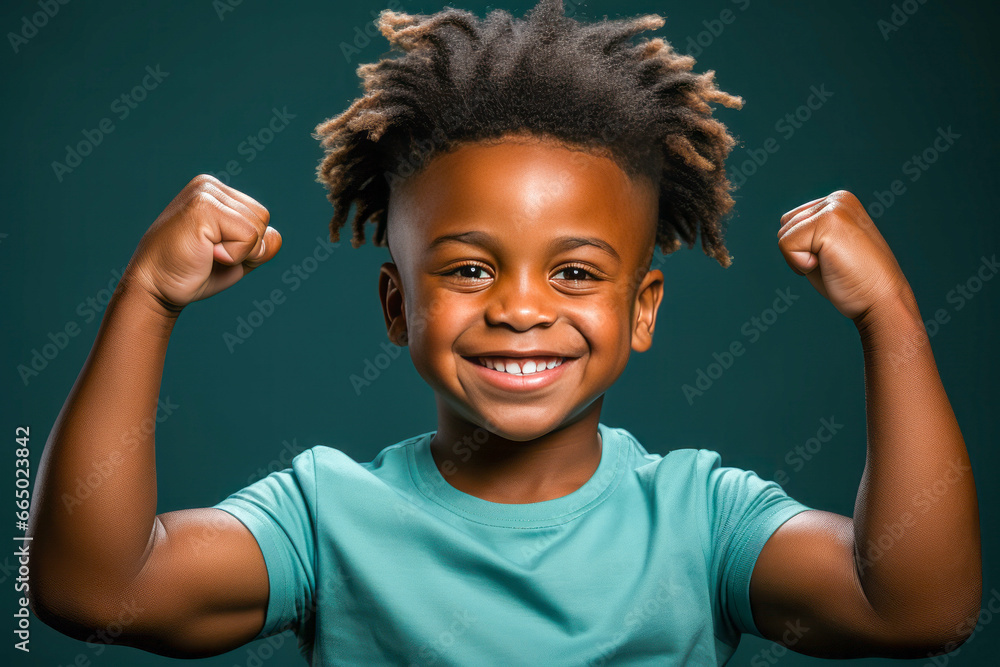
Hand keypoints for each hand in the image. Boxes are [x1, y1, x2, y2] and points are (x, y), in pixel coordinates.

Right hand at [122, 174, 281, 313]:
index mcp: (216, 192)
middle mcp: (209, 185)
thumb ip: (261, 245)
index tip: (215, 252)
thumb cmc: (194, 273)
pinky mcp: (203, 208)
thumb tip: (274, 237)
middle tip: (210, 255)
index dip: (249, 245)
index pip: (261, 216)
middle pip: (263, 218)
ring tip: (206, 253)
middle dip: (246, 248)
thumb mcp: (238, 258)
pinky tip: (206, 254)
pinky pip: (249, 236)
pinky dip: (234, 256)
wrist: (157, 288)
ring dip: (238, 253)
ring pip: (257, 228)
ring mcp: (204, 193)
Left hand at [777, 190, 910, 321]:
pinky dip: (799, 264)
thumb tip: (783, 225)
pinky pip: (786, 244)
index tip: (832, 259)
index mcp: (839, 202)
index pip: (791, 221)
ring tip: (832, 264)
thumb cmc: (852, 281)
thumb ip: (809, 231)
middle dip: (799, 253)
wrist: (882, 301)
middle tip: (832, 264)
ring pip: (784, 235)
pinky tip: (828, 266)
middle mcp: (838, 199)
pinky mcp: (829, 222)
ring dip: (799, 259)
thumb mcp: (827, 249)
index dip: (801, 249)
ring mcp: (835, 208)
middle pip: (785, 226)